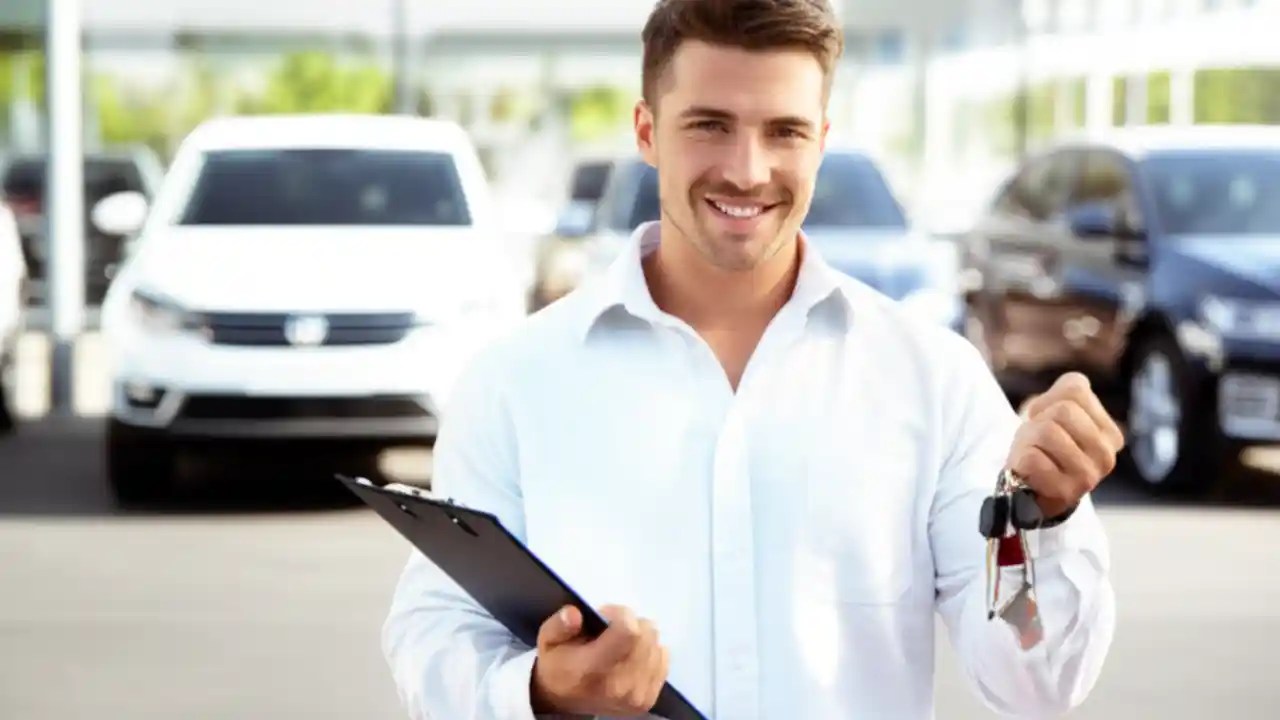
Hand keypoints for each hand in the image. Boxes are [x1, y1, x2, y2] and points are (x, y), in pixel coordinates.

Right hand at [530, 604, 669, 716]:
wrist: (565, 700)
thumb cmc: (559, 664)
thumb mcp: (548, 640)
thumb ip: (559, 625)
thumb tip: (574, 614)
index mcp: (591, 670)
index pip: (628, 632)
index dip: (620, 614)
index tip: (606, 615)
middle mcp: (618, 686)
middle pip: (646, 636)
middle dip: (631, 623)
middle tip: (611, 630)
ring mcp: (636, 696)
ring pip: (657, 645)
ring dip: (641, 637)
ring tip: (620, 644)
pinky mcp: (648, 699)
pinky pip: (664, 659)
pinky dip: (650, 651)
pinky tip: (631, 655)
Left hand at [1008, 373, 1125, 519]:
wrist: (1030, 486)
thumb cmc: (1044, 443)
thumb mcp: (1057, 407)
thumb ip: (1070, 388)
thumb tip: (1073, 388)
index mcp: (1110, 433)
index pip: (1075, 391)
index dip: (1048, 400)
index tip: (1048, 420)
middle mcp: (1106, 455)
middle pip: (1063, 411)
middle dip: (1039, 421)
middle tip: (1038, 440)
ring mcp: (1089, 476)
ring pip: (1047, 431)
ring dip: (1028, 439)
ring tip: (1034, 453)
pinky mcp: (1065, 493)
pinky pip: (1033, 458)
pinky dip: (1022, 459)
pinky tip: (1030, 471)